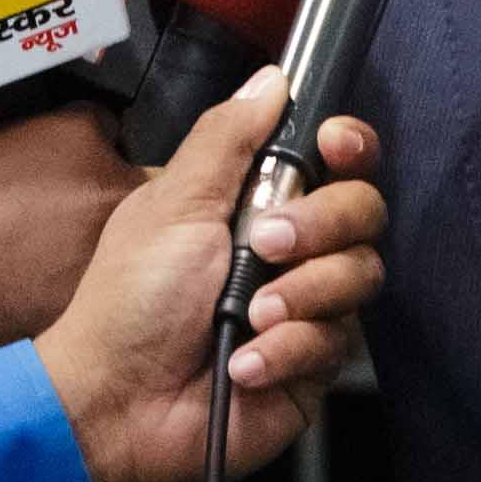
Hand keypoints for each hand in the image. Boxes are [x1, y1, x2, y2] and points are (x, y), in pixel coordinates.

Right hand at [0, 100, 137, 357]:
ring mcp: (101, 250)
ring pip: (107, 226)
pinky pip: (88, 273)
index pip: (101, 117)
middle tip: (39, 192)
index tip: (46, 146)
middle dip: (84, 177)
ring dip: (80, 224)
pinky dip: (66, 268)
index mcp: (79, 134)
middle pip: (115, 172)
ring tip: (31, 234)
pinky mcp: (84, 299)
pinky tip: (27, 269)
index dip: (69, 130)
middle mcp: (106, 188)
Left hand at [34, 79, 386, 481]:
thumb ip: (226, 139)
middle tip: (264, 243)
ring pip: (361, 276)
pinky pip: (337, 343)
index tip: (333, 144)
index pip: (336, 160)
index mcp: (258, 202)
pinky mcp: (313, 365)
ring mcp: (308, 307)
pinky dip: (286, 349)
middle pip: (363, 211)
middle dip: (319, 223)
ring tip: (248, 313)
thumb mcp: (173, 204)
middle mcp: (292, 250)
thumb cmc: (129, 300)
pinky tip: (243, 362)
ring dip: (302, 292)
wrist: (116, 400)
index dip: (348, 146)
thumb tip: (270, 82)